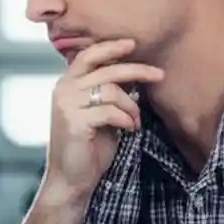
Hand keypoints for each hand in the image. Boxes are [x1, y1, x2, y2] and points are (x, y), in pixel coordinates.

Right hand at [44, 39, 164, 199]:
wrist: (71, 179)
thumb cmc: (89, 146)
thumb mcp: (100, 112)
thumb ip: (109, 91)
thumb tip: (132, 71)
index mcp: (67, 84)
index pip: (88, 56)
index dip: (110, 47)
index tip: (133, 44)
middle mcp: (63, 90)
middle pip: (105, 70)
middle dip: (136, 70)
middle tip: (159, 74)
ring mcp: (67, 105)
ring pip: (110, 90)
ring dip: (131, 106)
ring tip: (135, 121)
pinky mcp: (74, 122)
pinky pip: (110, 111)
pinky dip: (126, 119)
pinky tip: (129, 128)